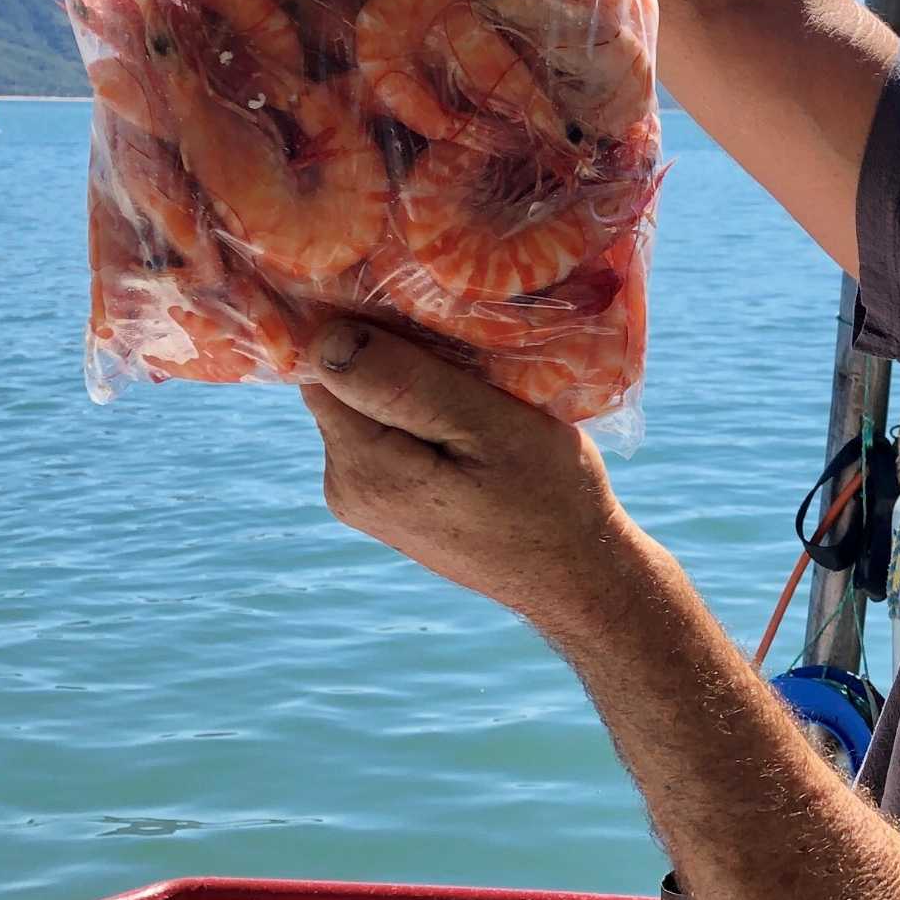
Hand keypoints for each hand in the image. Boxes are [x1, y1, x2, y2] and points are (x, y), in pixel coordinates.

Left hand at [301, 321, 631, 629]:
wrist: (574, 574)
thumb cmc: (550, 499)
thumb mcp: (491, 427)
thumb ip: (407, 384)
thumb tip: (324, 339)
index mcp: (364, 468)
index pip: (324, 366)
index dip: (368, 330)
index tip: (428, 325)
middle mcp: (345, 487)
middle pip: (343, 387)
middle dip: (394, 359)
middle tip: (468, 358)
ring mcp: (362, 499)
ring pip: (366, 408)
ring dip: (411, 387)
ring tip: (476, 391)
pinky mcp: (384, 503)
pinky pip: (385, 435)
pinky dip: (420, 416)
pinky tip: (468, 423)